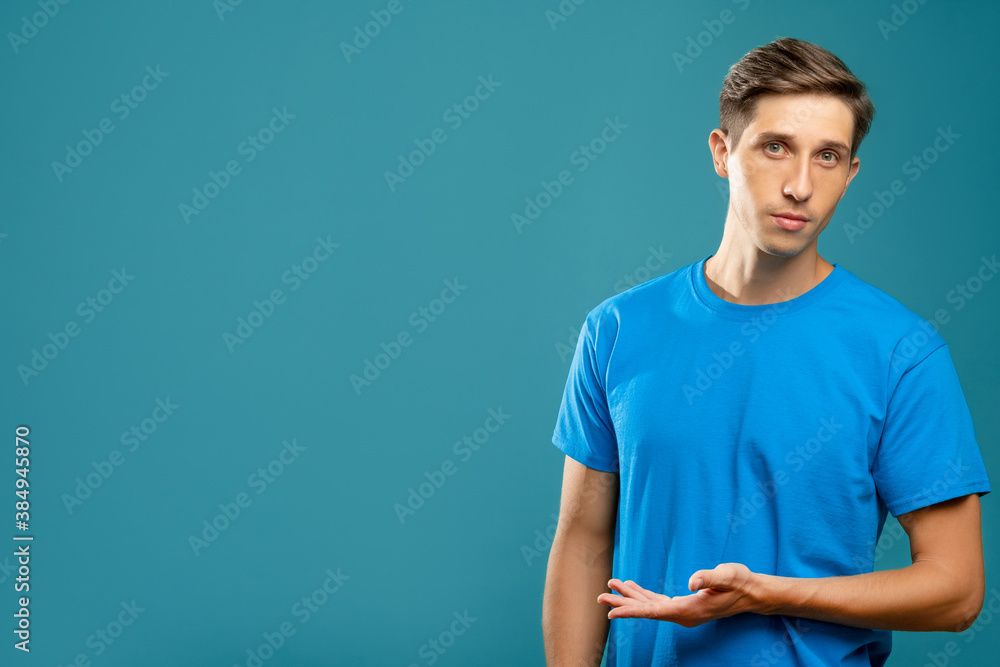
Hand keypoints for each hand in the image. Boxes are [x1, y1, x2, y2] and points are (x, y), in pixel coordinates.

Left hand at [597, 563, 757, 626]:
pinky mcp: (684, 604)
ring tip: (611, 585)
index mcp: (689, 610)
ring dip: (630, 596)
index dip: (631, 611)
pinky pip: (657, 601)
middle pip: (647, 610)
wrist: (751, 592)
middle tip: (600, 596)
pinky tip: (632, 587)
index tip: (611, 612)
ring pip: (650, 605)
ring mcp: (683, 611)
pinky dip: (643, 594)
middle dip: (623, 603)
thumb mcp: (726, 575)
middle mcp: (683, 614)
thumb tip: (692, 582)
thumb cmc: (739, 582)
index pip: (653, 612)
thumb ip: (708, 577)